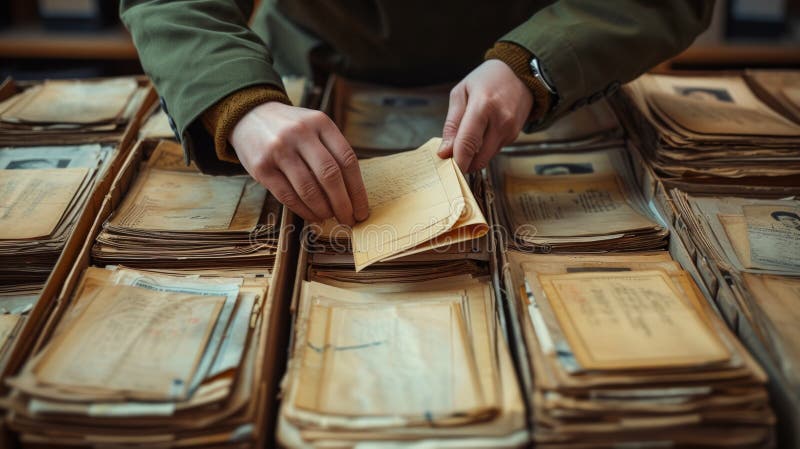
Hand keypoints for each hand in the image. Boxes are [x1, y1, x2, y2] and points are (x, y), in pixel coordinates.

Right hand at [230, 102, 368, 224]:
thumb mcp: (314, 127)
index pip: (347, 160)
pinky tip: (312, 216)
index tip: (362, 211)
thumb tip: (352, 196)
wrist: (249, 116)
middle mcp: (301, 133)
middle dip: (342, 204)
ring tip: (329, 218)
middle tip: (348, 220)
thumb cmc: (291, 128)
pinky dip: (303, 210)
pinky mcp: (262, 167)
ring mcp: (279, 150)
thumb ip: (332, 151)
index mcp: (321, 123)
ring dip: (323, 209)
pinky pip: (287, 196)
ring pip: (308, 189)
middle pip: (330, 175)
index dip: (358, 190)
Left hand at [438, 59, 533, 172]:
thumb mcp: (461, 93)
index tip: (446, 167)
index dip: (456, 160)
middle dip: (463, 163)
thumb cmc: (487, 80)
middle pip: (478, 158)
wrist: (521, 75)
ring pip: (485, 158)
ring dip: (473, 157)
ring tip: (465, 140)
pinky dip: (483, 149)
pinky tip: (481, 133)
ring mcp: (510, 131)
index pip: (468, 142)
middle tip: (450, 157)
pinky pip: (493, 151)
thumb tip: (445, 152)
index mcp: (484, 105)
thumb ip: (452, 124)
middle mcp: (501, 121)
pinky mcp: (514, 137)